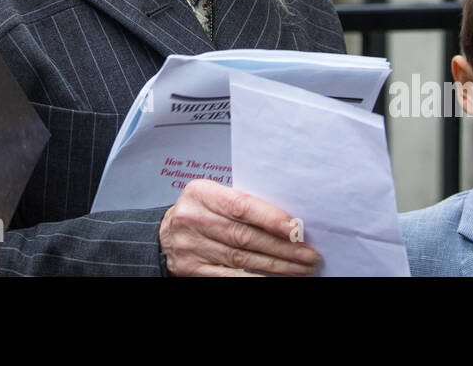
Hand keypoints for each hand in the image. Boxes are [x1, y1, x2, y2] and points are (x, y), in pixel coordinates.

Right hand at [158, 179, 319, 276]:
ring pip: (243, 259)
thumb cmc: (197, 212)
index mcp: (200, 193)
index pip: (241, 206)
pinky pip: (230, 277)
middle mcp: (193, 219)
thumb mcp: (211, 196)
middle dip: (283, 247)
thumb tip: (286, 221)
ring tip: (301, 268)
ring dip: (277, 265)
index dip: (271, 218)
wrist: (163, 236)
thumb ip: (240, 203)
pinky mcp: (193, 270)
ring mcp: (192, 247)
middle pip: (245, 236)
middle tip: (309, 254)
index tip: (296, 229)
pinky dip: (256, 279)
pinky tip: (276, 279)